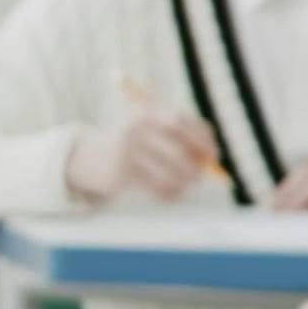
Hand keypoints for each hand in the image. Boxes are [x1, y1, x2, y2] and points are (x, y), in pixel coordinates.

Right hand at [66, 114, 220, 203]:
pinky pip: (157, 188)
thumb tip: (212, 161)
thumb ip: (188, 141)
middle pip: (179, 152)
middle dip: (195, 168)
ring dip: (184, 184)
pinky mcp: (121, 173)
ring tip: (185, 186)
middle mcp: (137, 129)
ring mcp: (128, 151)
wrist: (93, 158)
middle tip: (199, 178)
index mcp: (148, 113)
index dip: (204, 141)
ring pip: (170, 174)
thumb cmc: (138, 144)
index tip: (214, 156)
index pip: (182, 124)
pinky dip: (170, 194)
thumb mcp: (159, 133)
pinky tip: (169, 194)